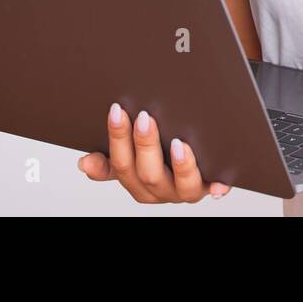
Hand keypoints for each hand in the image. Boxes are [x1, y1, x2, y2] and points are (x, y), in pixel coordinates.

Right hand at [77, 101, 231, 202]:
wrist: (199, 164)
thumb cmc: (160, 157)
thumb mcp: (131, 160)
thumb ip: (110, 162)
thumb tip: (84, 163)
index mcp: (136, 182)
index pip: (120, 164)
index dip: (117, 138)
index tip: (117, 111)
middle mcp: (160, 191)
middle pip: (148, 174)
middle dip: (145, 145)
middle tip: (145, 117)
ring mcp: (186, 191)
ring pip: (181, 184)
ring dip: (180, 165)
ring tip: (178, 144)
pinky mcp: (212, 187)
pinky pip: (215, 188)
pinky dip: (216, 185)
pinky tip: (219, 182)